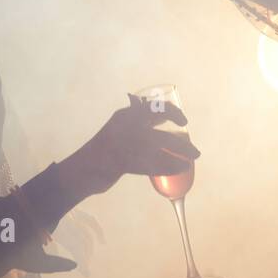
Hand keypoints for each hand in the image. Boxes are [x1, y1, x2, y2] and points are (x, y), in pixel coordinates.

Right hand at [59, 97, 199, 197]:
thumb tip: (151, 108)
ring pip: (161, 147)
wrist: (82, 170)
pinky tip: (181, 170)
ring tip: (192, 160)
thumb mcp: (119, 127)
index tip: (184, 121)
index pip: (154, 108)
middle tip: (195, 151)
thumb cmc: (104, 149)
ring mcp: (125, 144)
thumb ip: (134, 117)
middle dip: (183, 143)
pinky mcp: (124, 163)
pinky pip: (154, 164)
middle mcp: (126, 126)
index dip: (173, 112)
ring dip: (181, 154)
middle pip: (163, 134)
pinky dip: (170, 167)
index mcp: (125, 116)